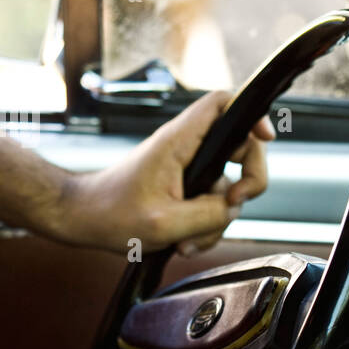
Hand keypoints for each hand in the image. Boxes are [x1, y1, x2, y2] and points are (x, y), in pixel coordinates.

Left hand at [56, 91, 273, 255]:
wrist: (82, 220)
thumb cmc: (111, 214)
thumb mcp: (164, 223)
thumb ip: (208, 215)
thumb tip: (233, 208)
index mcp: (179, 141)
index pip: (222, 104)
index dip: (251, 113)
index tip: (266, 137)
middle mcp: (185, 149)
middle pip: (240, 147)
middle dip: (246, 182)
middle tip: (232, 204)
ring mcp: (185, 169)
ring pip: (225, 186)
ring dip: (215, 219)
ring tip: (185, 241)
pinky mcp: (182, 188)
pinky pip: (209, 205)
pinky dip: (203, 227)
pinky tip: (182, 244)